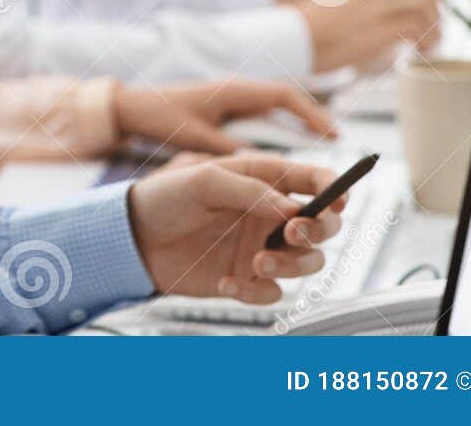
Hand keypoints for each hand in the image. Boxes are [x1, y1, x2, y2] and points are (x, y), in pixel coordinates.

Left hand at [111, 79, 336, 153]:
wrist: (130, 107)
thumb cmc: (158, 115)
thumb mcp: (194, 136)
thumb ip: (227, 151)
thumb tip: (264, 173)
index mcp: (234, 91)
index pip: (283, 97)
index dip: (311, 115)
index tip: (334, 136)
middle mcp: (237, 95)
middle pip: (285, 105)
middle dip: (310, 125)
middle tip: (332, 147)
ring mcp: (230, 105)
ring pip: (272, 117)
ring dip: (293, 134)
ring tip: (313, 163)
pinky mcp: (222, 118)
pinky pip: (257, 126)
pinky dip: (272, 140)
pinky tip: (279, 167)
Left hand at [127, 155, 344, 301]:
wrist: (132, 238)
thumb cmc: (163, 197)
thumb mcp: (203, 179)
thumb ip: (250, 191)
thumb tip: (292, 208)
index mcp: (263, 179)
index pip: (313, 180)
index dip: (333, 188)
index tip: (338, 199)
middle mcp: (269, 214)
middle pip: (322, 225)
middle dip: (318, 229)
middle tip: (295, 232)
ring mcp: (261, 247)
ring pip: (307, 262)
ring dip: (292, 265)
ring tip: (257, 261)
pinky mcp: (248, 278)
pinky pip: (272, 292)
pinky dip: (255, 291)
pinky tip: (226, 281)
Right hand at [280, 0, 443, 72]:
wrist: (290, 37)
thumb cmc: (310, 24)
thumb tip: (390, 6)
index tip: (428, 9)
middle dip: (436, 9)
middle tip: (434, 28)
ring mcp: (377, 3)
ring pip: (425, 5)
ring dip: (434, 25)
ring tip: (431, 42)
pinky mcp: (378, 28)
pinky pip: (415, 28)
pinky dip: (424, 39)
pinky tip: (419, 50)